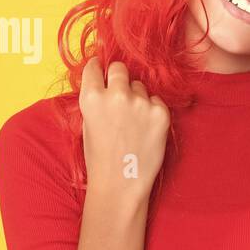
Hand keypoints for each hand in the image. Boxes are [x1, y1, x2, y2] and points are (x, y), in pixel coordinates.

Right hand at [79, 57, 170, 198]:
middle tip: (119, 95)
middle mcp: (117, 95)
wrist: (121, 183)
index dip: (98, 70)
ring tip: (133, 122)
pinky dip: (152, 110)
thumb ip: (96, 99)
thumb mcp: (87, 123)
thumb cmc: (100, 157)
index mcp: (92, 97)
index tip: (101, 72)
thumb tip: (105, 81)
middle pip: (120, 68)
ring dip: (136, 97)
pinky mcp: (161, 112)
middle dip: (119, 78)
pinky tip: (145, 129)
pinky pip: (156, 101)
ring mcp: (141, 103)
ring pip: (140, 86)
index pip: (94, 67)